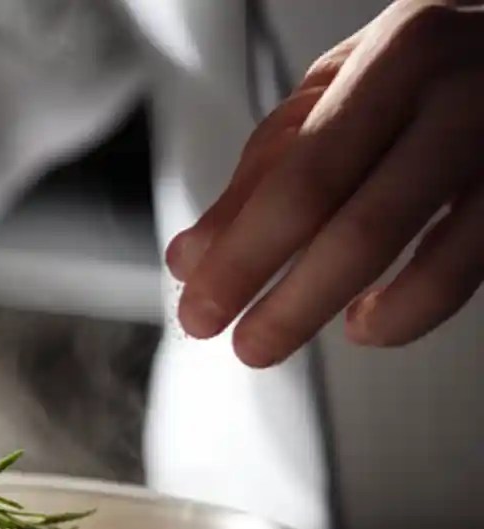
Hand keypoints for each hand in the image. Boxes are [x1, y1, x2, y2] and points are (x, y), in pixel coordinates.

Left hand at [167, 0, 483, 366]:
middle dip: (289, 304)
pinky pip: (470, 269)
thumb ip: (267, 165)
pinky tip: (369, 320)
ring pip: (429, 261)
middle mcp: (460, 101)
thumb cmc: (430, 61)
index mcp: (396, 59)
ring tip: (292, 337)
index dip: (243, 258)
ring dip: (354, 315)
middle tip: (245, 346)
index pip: (301, 180)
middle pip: (361, 228)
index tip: (200, 307)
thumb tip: (196, 256)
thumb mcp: (339, 86)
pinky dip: (413, 308)